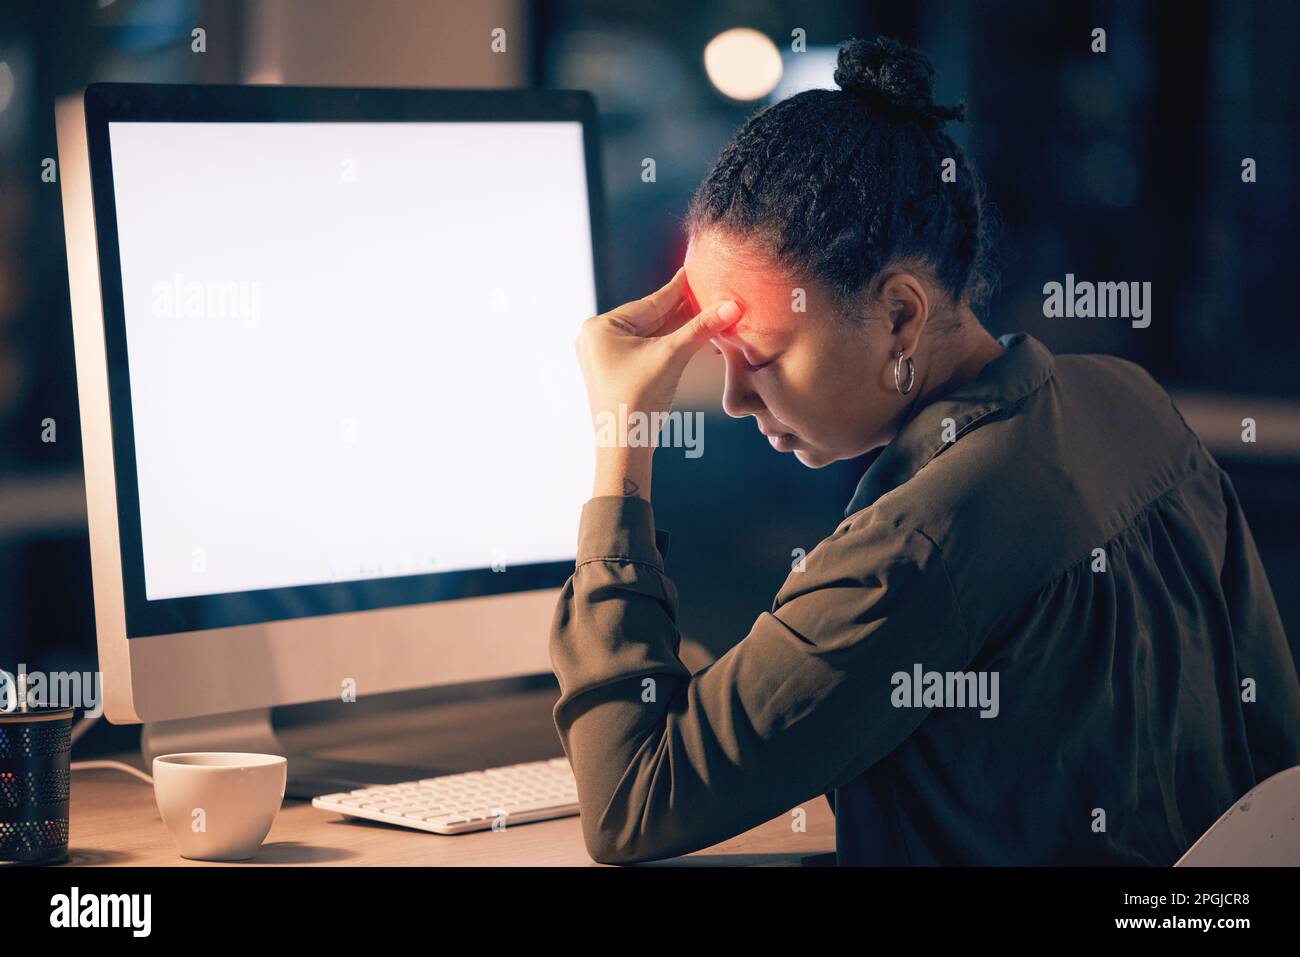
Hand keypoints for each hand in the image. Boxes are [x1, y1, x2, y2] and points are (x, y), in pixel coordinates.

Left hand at [575, 268, 741, 498]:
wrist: (625, 447)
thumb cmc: (637, 400)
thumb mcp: (671, 356)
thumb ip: (701, 328)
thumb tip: (731, 306)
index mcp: (601, 327)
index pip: (650, 302)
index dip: (679, 288)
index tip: (695, 270)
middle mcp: (598, 338)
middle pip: (651, 318)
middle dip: (683, 309)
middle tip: (710, 290)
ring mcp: (606, 357)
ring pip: (651, 335)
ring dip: (680, 327)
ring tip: (708, 310)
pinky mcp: (617, 373)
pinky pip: (648, 350)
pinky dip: (670, 344)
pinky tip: (692, 335)